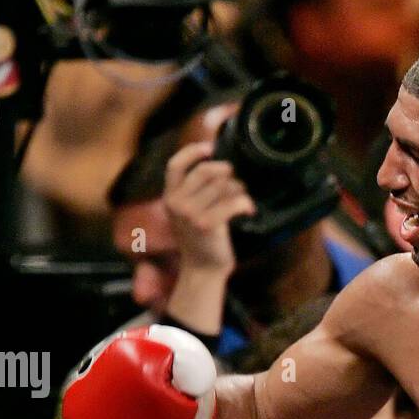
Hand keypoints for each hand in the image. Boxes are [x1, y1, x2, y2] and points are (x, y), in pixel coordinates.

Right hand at [164, 141, 254, 274]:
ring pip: (221, 186)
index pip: (175, 165)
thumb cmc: (201, 240)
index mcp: (169, 197)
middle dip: (226, 173)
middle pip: (205, 172)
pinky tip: (249, 209)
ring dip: (238, 189)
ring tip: (243, 198)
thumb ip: (193, 191)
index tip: (211, 148)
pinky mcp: (206, 224)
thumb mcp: (187, 213)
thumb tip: (219, 165)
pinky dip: (245, 203)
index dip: (193, 152)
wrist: (203, 270)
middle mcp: (176, 203)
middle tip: (237, 184)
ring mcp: (189, 214)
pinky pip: (232, 202)